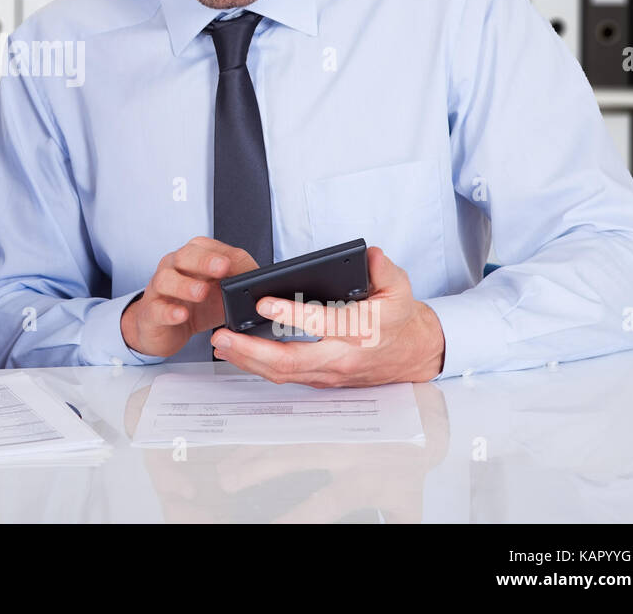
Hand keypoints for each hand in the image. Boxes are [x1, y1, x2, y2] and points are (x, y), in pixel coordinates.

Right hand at [121, 236, 257, 356]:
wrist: (163, 329)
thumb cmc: (195, 307)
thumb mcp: (221, 293)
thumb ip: (238, 282)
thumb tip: (263, 282)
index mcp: (192, 259)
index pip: (206, 246)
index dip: (224, 253)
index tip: (240, 263)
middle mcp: (173, 269)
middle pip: (184, 256)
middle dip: (205, 260)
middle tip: (222, 268)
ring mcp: (159, 290)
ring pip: (166, 279)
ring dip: (185, 285)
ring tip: (202, 292)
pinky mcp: (151, 313)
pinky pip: (157, 308)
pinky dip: (170, 311)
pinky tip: (181, 314)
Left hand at [209, 246, 445, 385]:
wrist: (412, 354)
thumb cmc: (399, 319)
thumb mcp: (400, 288)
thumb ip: (383, 269)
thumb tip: (368, 254)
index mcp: (361, 331)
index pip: (322, 324)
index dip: (291, 314)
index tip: (263, 302)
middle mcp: (341, 357)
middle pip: (291, 361)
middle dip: (253, 350)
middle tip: (223, 335)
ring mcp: (329, 372)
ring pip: (284, 373)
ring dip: (248, 360)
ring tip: (220, 343)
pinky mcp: (320, 378)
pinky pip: (286, 375)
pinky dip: (258, 366)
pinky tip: (236, 353)